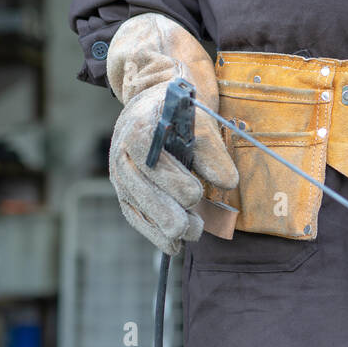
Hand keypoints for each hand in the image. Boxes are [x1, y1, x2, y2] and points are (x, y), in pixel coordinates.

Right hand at [105, 13, 237, 254]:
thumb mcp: (200, 121)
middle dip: (171, 213)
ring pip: (139, 209)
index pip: (153, 163)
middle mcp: (122, 154)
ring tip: (193, 234)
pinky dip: (154, 233)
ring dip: (166, 226)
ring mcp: (119, 175)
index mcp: (139, 131)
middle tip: (197, 226)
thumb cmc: (180, 111)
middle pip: (143, 193)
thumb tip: (228, 184)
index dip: (175, 182)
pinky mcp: (124, 191)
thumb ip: (212, 151)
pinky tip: (174, 246)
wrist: (152, 100)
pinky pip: (135, 217)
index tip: (196, 195)